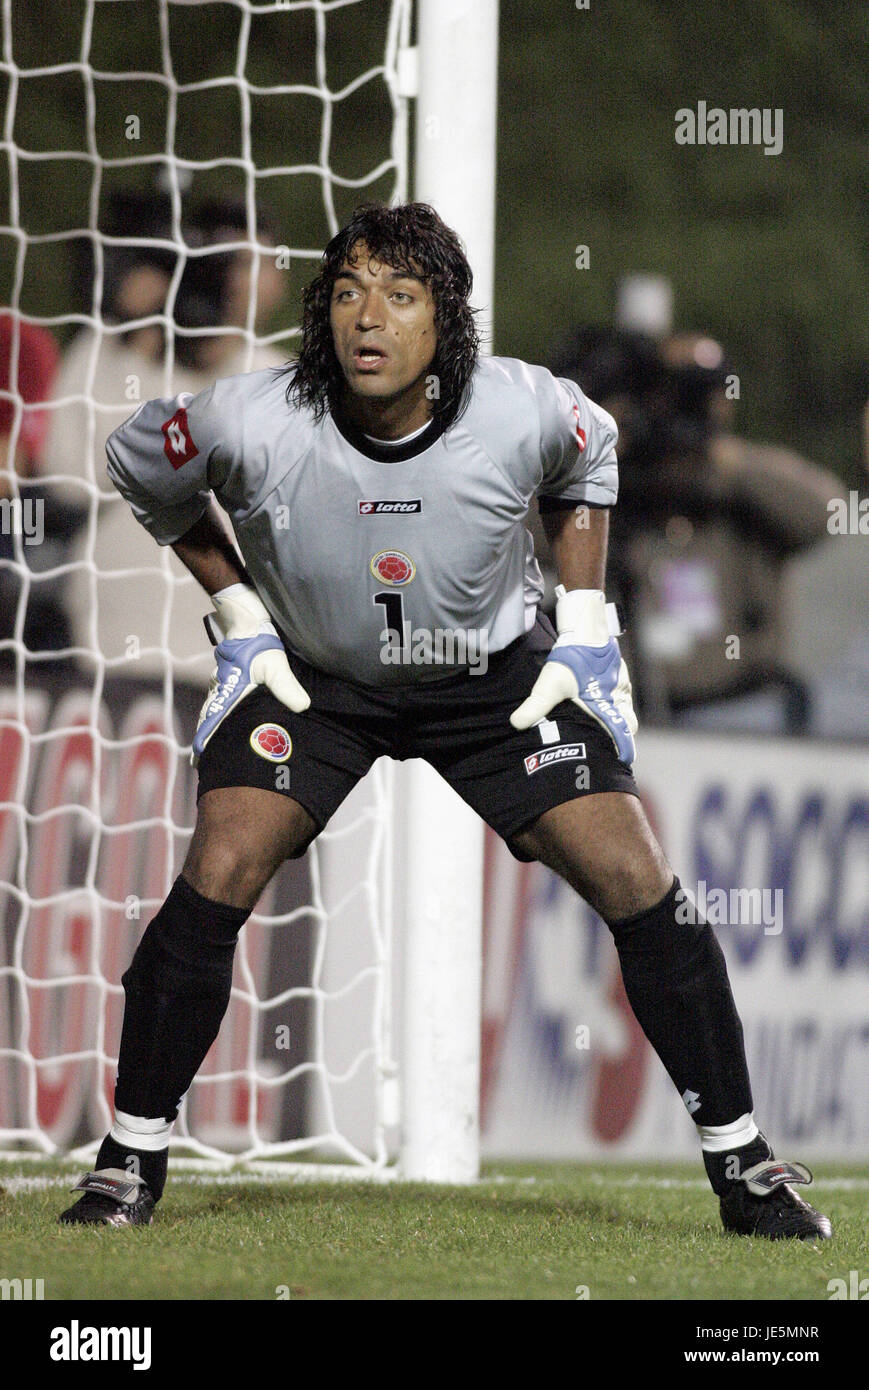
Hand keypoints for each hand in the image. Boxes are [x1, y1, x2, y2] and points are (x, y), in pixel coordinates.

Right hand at [192, 584, 309, 761]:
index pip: (214, 720)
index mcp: (230, 690)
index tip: (199, 757)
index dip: (207, 739)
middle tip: (199, 760)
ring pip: (212, 709)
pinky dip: (215, 714)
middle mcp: (222, 688)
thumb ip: (287, 686)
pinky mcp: (228, 676)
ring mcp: (223, 682)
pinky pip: (218, 700)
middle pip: (209, 718)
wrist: (248, 618)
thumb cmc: (260, 641)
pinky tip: (222, 719)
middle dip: (205, 738)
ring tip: (207, 746)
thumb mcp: (275, 664)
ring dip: (209, 727)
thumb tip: (302, 706)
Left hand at [510, 587, 637, 764]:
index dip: (624, 748)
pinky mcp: (618, 680)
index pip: (624, 732)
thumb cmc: (570, 659)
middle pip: (627, 725)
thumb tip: (515, 723)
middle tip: (608, 749)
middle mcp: (620, 698)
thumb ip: (536, 705)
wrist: (584, 631)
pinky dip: (615, 708)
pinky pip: (621, 699)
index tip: (621, 760)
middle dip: (620, 737)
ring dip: (618, 722)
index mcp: (608, 704)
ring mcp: (621, 688)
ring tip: (605, 735)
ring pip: (625, 712)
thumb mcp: (550, 683)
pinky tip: (601, 712)